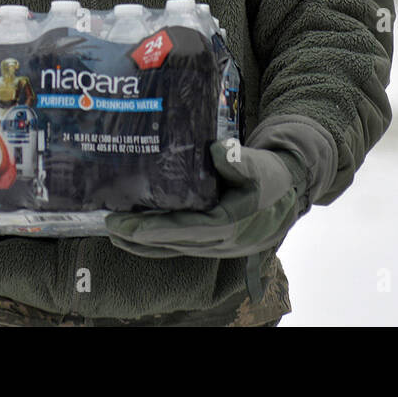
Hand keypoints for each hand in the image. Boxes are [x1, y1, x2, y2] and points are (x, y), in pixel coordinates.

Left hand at [104, 138, 310, 258]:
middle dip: (138, 236)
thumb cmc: (272, 178)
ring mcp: (215, 246)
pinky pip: (179, 246)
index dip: (152, 228)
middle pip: (172, 242)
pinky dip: (156, 243)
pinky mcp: (212, 243)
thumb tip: (218, 148)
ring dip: (142, 243)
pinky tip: (137, 237)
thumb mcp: (260, 166)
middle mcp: (220, 242)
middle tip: (108, 224)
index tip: (124, 223)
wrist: (289, 195)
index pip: (183, 229)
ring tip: (114, 232)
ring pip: (173, 248)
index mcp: (230, 224)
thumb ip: (239, 161)